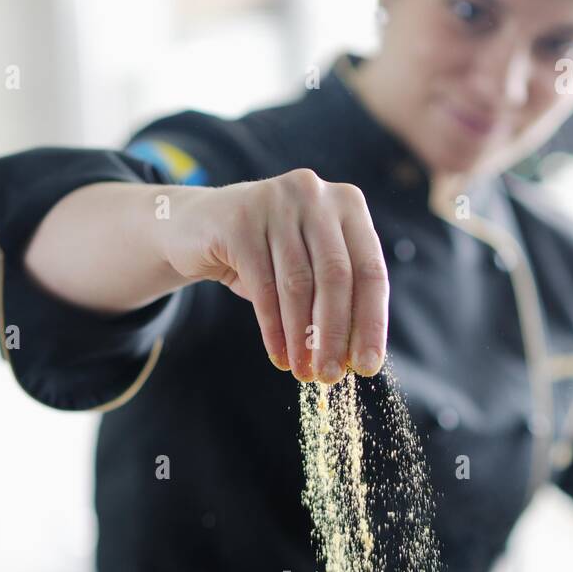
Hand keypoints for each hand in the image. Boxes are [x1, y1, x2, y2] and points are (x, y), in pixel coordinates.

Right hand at [163, 170, 388, 382]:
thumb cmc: (269, 256)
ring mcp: (277, 202)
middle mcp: (316, 194)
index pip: (370, 271)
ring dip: (302, 338)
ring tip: (304, 373)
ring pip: (298, 285)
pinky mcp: (240, 221)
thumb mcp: (310, 269)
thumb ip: (336, 299)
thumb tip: (357, 358)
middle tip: (331, 377)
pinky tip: (279, 356)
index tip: (367, 366)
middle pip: (336, 277)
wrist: (200, 228)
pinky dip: (273, 329)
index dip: (372, 322)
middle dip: (335, 335)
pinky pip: (262, 287)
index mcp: (348, 205)